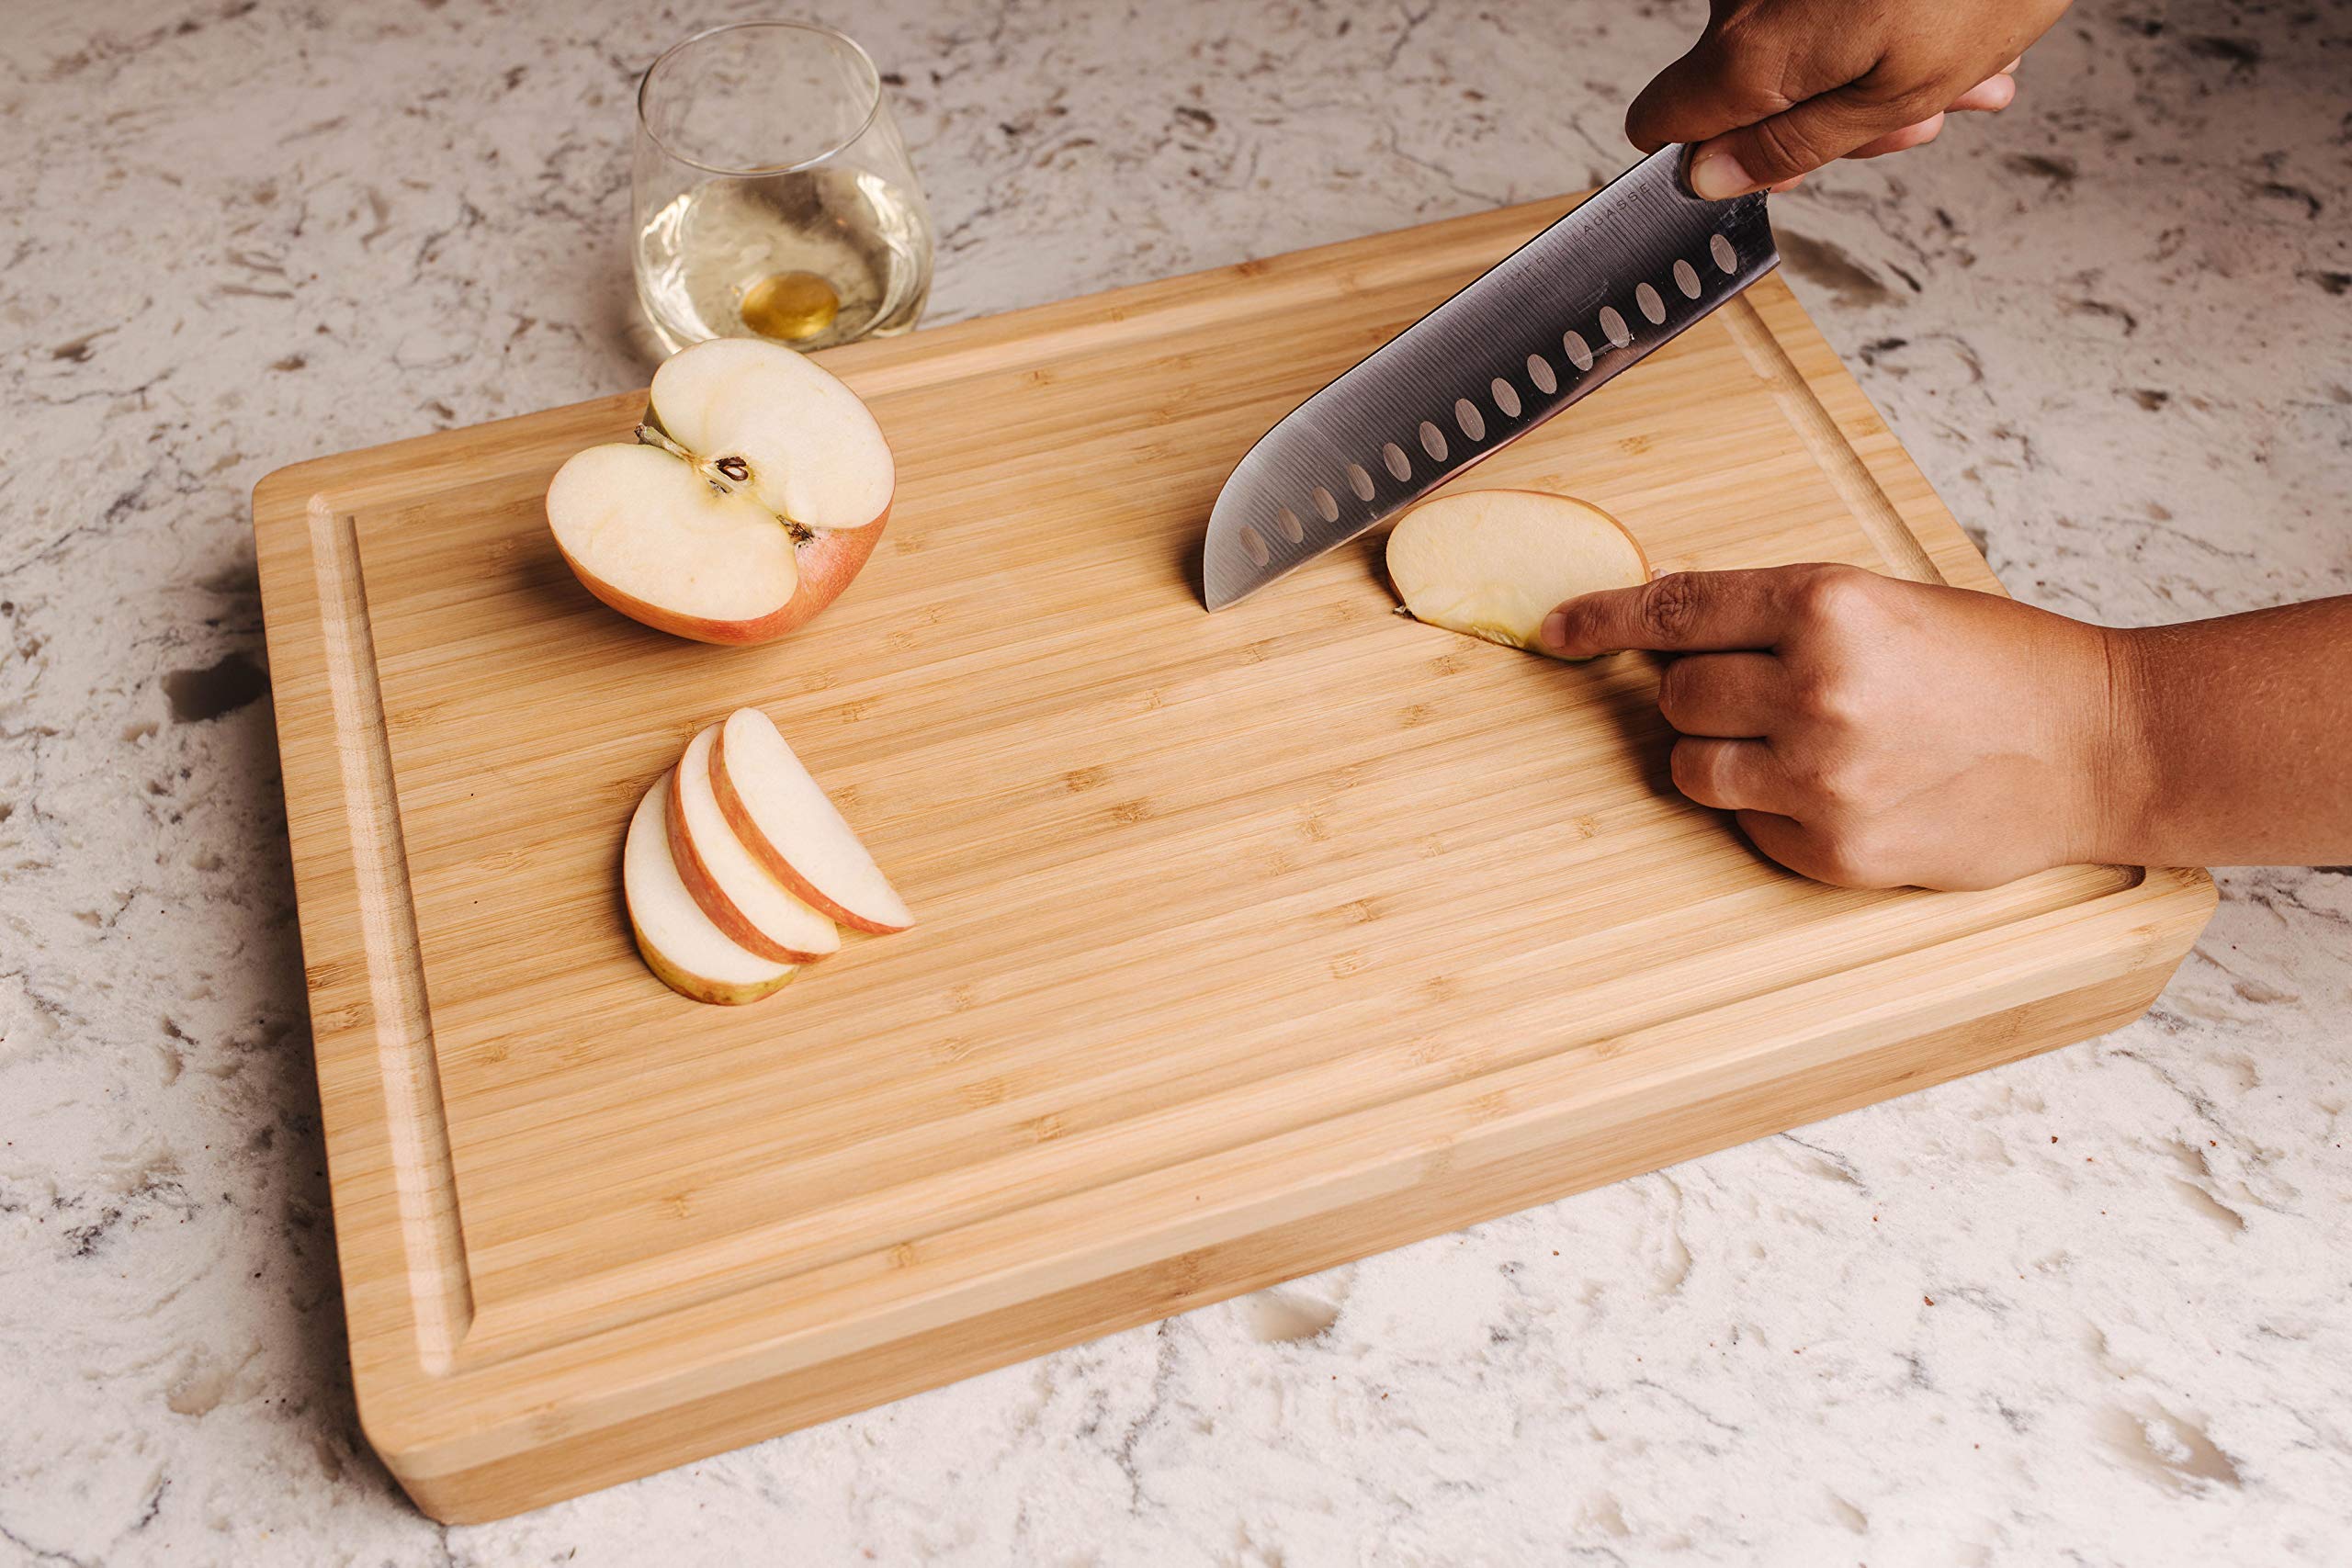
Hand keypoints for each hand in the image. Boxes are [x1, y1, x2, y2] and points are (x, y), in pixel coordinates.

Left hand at [1541, 565, 2129, 888]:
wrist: (2100, 744)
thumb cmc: (1996, 664)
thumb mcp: (1886, 603)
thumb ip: (1778, 619)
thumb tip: (1668, 638)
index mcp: (1824, 605)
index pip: (1673, 610)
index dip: (1600, 620)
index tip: (1557, 631)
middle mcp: (1812, 689)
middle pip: (1675, 696)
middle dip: (1704, 691)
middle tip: (1773, 691)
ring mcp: (1820, 778)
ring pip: (1693, 768)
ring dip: (1725, 754)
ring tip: (1806, 743)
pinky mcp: (1833, 851)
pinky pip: (1747, 826)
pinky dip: (1773, 810)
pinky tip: (1848, 790)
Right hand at [1628, 0, 2069, 198]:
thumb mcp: (1899, 91)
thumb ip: (1796, 144)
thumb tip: (1713, 179)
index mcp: (1748, 52)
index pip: (1661, 124)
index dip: (1712, 162)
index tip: (1773, 167)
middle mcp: (1740, 0)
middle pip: (1744, 94)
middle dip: (1832, 121)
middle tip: (1917, 118)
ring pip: (1802, 51)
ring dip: (1882, 76)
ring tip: (1963, 71)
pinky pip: (1827, 8)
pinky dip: (1885, 25)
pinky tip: (1951, 29)